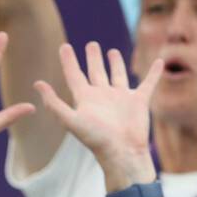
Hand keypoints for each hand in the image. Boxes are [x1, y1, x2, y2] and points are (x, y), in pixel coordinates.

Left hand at [36, 42, 162, 185]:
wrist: (122, 152)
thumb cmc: (96, 138)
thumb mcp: (71, 120)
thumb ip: (54, 103)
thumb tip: (37, 84)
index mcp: (86, 99)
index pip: (74, 75)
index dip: (68, 61)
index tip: (64, 46)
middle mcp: (102, 96)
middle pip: (96, 72)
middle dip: (93, 58)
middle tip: (91, 44)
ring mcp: (121, 98)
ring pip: (117, 75)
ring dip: (115, 63)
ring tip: (111, 51)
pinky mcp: (139, 101)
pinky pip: (148, 83)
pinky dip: (154, 73)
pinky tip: (159, 62)